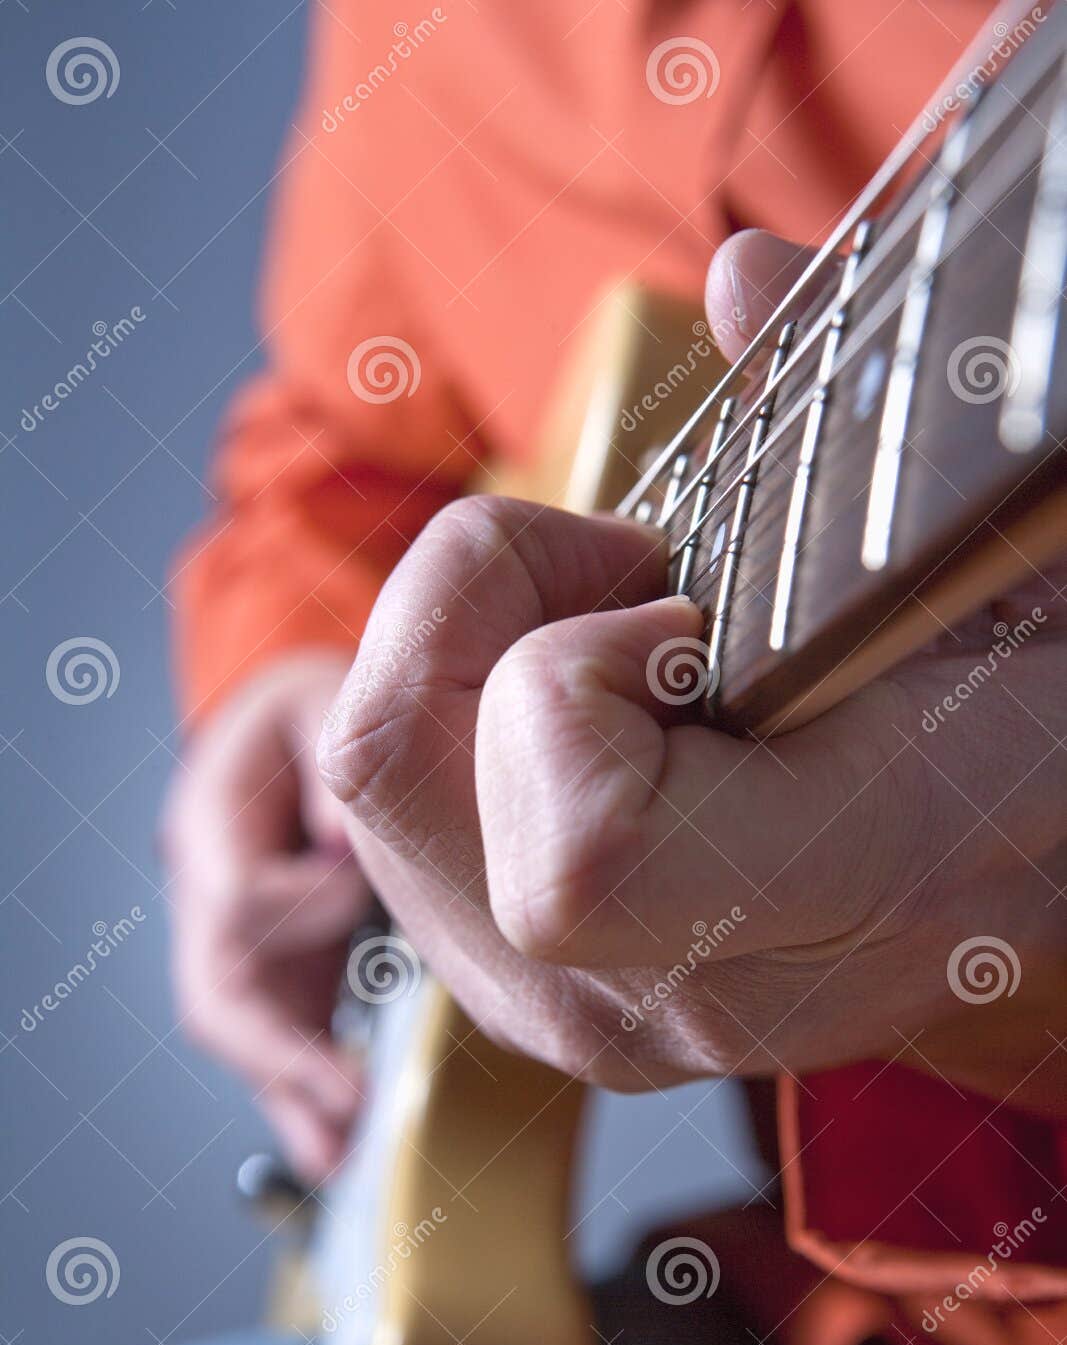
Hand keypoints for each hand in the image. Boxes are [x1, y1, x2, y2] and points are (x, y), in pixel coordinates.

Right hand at [164, 651, 367, 1181]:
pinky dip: (297, 1100)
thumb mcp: (318, 698)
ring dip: (287, 1091)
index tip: (365, 885)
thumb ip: (331, 752)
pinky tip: (331, 1152)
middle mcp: (206, 892)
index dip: (304, 905)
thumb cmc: (306, 714)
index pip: (237, 895)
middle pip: (215, 990)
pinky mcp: (268, 973)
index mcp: (211, 822)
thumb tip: (346, 839)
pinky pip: (270, 1046)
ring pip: (238, 1033)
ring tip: (340, 1149)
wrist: (283, 732)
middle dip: (278, 1050)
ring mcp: (230, 943)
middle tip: (345, 1096)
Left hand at [318, 237, 1066, 1114]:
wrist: (1035, 860)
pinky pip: (387, 818)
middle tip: (635, 584)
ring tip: (622, 646)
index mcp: (827, 903)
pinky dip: (456, 715)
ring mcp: (576, 1010)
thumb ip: (886, 422)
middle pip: (394, 775)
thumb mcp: (1012, 551)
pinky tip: (591, 709)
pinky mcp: (518, 984)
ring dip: (466, 652)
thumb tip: (744, 278)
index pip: (572, 853)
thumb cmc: (1036, 709)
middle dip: (483, 610)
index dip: (584, 668)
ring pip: (366, 784)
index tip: (687, 603)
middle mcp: (668, 997)